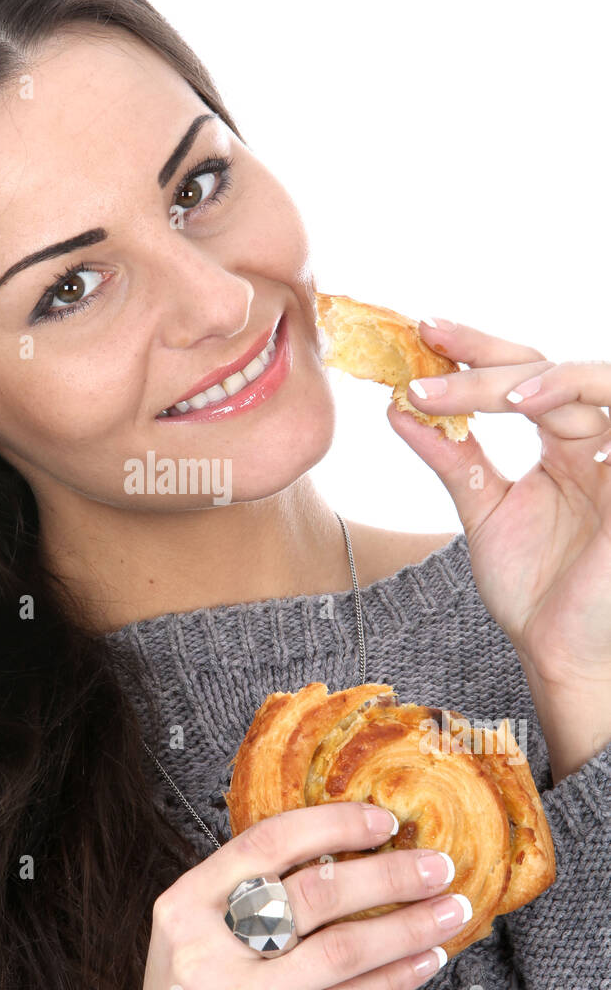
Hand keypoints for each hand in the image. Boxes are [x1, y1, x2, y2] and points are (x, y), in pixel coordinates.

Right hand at [95, 803, 466, 989]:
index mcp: (185, 906)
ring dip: (409, 925)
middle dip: (390, 874)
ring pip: (343, 948)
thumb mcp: (195, 941)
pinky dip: (397, 977)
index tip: (383, 820)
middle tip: (437, 865)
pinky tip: (424, 961)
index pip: (267, 843)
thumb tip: (342, 852)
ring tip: (449, 910)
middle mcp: (205, 950)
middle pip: (315, 892)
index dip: (333, 824)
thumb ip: (247, 898)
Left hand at [386, 317, 610, 777]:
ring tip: (480, 385)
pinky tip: (529, 402)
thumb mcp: (483, 509)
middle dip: (487, 353)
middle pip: (550, 371)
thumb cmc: (534, 592)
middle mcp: (598, 445)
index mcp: (565, 447)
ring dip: (536, 372)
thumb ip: (453, 457)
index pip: (526, 378)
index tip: (421, 332)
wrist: (560, 657)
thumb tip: (398, 409)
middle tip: (428, 339)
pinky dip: (578, 395)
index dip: (477, 351)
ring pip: (595, 381)